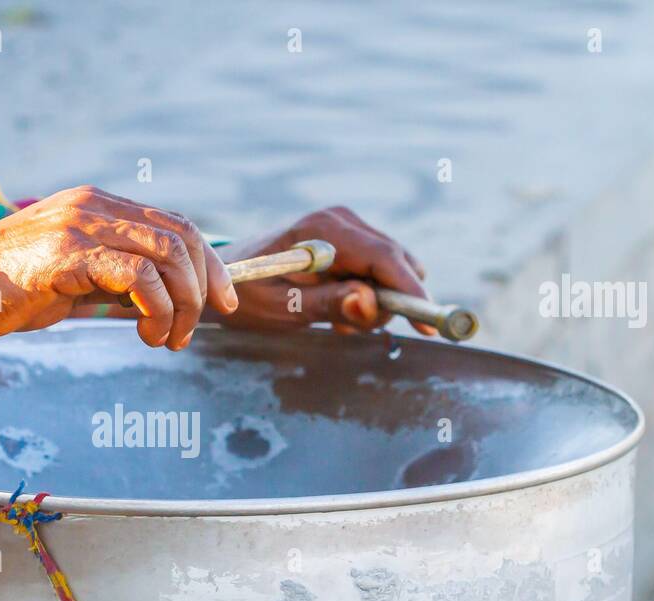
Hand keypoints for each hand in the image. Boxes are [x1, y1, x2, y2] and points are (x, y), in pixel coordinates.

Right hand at [0, 186, 237, 348]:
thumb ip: (112, 280)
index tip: (221, 300)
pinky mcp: (68, 254)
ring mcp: (80, 226)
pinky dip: (157, 310)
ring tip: (168, 339)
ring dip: (183, 305)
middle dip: (205, 287)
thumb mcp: (70, 281)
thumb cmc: (2, 292)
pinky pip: (137, 277)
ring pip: (167, 256)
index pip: (173, 223)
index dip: (207, 263)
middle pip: (181, 237)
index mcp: (95, 205)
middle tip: (201, 328)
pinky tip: (147, 335)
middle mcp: (92, 206)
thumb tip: (157, 302)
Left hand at [214, 206, 434, 335]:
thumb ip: (327, 304)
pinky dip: (368, 294)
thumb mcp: (282, 308)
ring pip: (392, 267)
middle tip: (354, 327)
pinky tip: (336, 306)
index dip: (410, 291)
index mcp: (322, 231)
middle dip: (391, 300)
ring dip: (377, 300)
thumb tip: (369, 302)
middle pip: (396, 261)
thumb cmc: (247, 295)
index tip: (430, 324)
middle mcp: (340, 219)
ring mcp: (346, 225)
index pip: (384, 257)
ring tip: (336, 318)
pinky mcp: (348, 238)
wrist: (224, 276)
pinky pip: (378, 269)